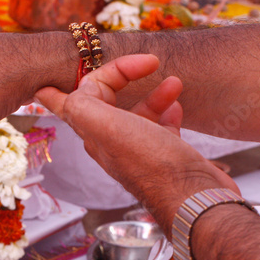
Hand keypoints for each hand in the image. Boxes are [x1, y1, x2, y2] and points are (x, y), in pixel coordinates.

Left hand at [36, 54, 236, 236]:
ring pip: (138, 112)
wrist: (194, 196)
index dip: (65, 84)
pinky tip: (177, 106)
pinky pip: (161, 126)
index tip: (68, 67)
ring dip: (153, 93)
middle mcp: (112, 143)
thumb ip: (83, 105)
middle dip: (124, 77)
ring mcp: (139, 150)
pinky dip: (168, 111)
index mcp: (94, 134)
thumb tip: (73, 92)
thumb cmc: (152, 162)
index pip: (71, 103)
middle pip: (107, 101)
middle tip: (149, 62)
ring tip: (174, 82)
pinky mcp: (165, 155)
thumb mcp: (107, 128)